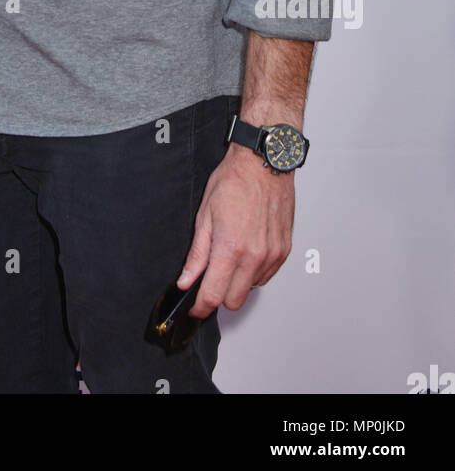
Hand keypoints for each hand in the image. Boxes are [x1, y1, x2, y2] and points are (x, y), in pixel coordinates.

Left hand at [175, 143, 294, 318]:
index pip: (213, 295)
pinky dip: (254, 271)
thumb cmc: (234, 181)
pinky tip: (246, 250)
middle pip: (234, 301)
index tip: (195, 307)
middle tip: (210, 278)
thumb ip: (197, 254)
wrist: (264, 163)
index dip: (200, 307)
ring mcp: (272, 255)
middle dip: (219, 295)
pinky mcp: (284, 251)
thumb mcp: (204, 215)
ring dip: (238, 281)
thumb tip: (186, 279)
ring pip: (251, 289)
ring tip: (231, 254)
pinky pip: (266, 275)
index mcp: (230, 248)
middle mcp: (254, 256)